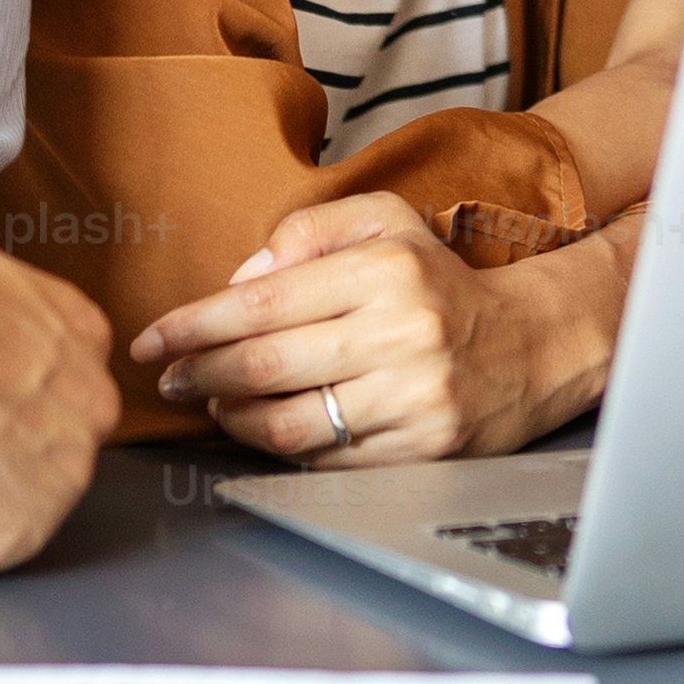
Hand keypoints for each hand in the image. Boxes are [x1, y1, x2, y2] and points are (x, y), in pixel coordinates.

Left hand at [130, 195, 624, 462]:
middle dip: (199, 374)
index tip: (152, 340)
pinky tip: (267, 426)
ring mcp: (413, 400)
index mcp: (387, 271)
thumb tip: (240, 279)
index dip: (194, 325)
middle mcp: (403, 335)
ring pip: (288, 424)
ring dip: (232, 418)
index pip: (262, 303)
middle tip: (170, 378)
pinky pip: (324, 460)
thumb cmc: (439, 282)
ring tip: (215, 402)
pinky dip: (281, 447)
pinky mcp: (421, 452)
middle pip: (265, 366)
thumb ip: (307, 231)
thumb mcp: (385, 222)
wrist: (531, 346)